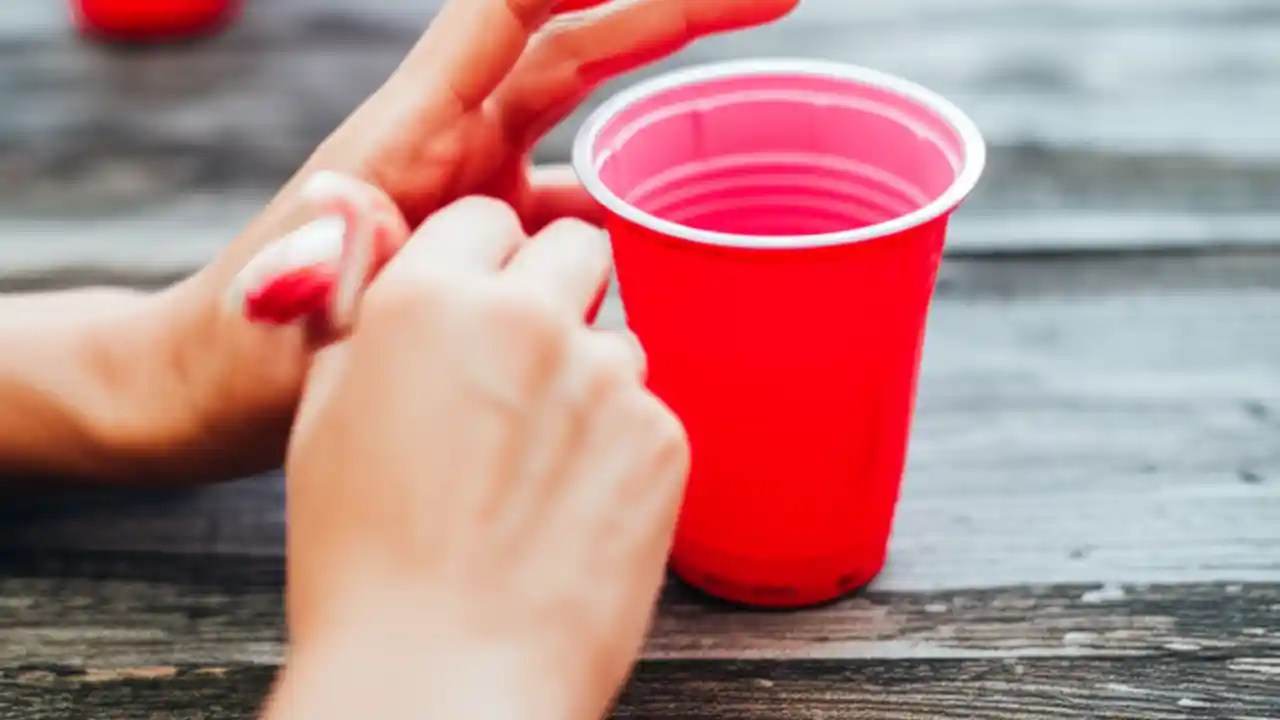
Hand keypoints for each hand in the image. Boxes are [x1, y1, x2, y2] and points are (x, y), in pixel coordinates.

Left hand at [155, 0, 796, 479]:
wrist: (224, 390)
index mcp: (414, 130)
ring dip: (670, 103)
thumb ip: (315, 276)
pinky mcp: (496, 242)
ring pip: (596, 124)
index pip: (513, 13)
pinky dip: (638, 216)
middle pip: (581, 46)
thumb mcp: (283, 312)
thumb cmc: (246, 350)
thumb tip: (331, 253)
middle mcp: (458, 141)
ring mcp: (482, 189)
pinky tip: (689, 248)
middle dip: (675, 11)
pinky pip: (587, 209)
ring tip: (758, 117)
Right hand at [268, 197, 689, 719]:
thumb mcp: (319, 413)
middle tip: (519, 373)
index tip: (470, 315)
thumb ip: (349, 298)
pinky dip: (620, 445)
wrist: (444, 676)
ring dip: (589, 375)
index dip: (477, 267)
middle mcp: (528, 316)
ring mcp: (607, 377)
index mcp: (429, 296)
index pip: (485, 220)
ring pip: (617, 336)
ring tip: (540, 464)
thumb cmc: (363, 558)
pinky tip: (575, 506)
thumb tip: (347, 207)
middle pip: (575, 248)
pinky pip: (649, 411)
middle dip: (552, 291)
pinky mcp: (663, 438)